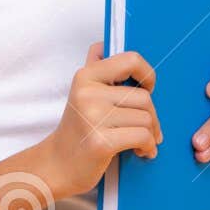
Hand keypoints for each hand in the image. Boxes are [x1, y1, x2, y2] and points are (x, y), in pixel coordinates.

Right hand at [36, 41, 163, 199]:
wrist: (56, 165)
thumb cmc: (76, 130)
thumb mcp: (81, 92)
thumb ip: (95, 68)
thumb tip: (107, 43)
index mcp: (86, 76)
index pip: (131, 60)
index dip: (147, 74)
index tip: (147, 89)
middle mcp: (88, 93)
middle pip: (144, 97)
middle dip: (153, 116)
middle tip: (149, 128)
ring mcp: (93, 117)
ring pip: (145, 118)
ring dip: (151, 133)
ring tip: (143, 142)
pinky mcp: (101, 141)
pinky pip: (142, 137)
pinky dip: (148, 146)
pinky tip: (142, 152)